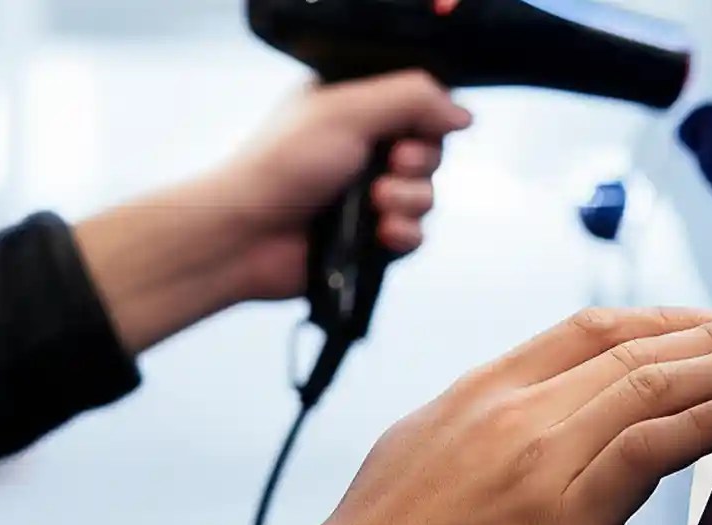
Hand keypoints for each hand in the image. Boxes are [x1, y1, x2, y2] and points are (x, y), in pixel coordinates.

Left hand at [216, 70, 473, 298]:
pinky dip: (405, 234)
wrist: (247, 234)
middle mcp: (364, 150)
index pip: (420, 108)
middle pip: (431, 153)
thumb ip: (412, 99)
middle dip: (420, 164)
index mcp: (356, 109)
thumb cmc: (281, 165)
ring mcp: (369, 196)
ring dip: (411, 201)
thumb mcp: (348, 111)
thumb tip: (463, 113)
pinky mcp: (372, 238)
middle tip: (391, 166)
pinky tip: (382, 234)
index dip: (428, 123)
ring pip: (427, 196)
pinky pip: (416, 235)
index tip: (410, 133)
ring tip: (377, 204)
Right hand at [274, 306, 711, 524]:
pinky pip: (648, 449)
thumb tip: (561, 426)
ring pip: (650, 386)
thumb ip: (501, 427)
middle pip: (633, 346)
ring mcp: (538, 456)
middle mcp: (514, 408)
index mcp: (484, 387)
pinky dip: (704, 422)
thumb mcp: (432, 447)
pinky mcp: (560, 514)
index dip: (663, 316)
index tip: (708, 318)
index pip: (590, 328)